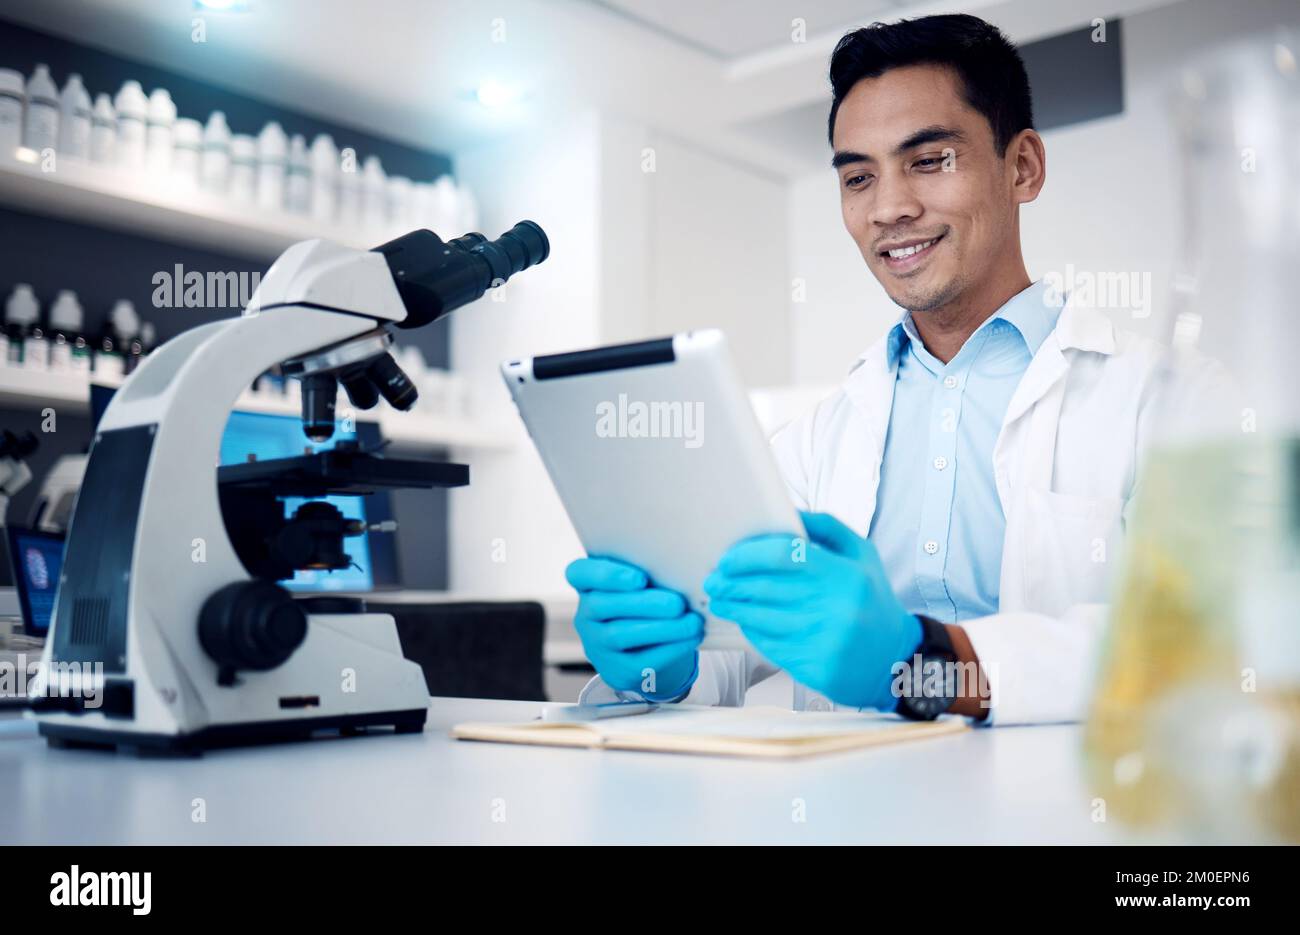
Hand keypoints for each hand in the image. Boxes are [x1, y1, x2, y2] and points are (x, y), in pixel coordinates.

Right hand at [566, 557, 703, 700]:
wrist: (645, 648)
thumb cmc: (645, 604)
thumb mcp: (640, 586)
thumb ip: (649, 573)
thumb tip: (681, 574)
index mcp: (588, 585)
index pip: (578, 573)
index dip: (606, 575)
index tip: (639, 578)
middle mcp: (586, 615)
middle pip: (602, 606)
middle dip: (643, 604)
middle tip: (677, 603)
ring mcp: (597, 644)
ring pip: (621, 635)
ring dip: (661, 628)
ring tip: (691, 622)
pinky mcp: (617, 669)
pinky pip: (640, 659)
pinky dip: (670, 648)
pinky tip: (690, 638)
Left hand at [703, 511, 920, 709]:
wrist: (894, 658)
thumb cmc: (871, 598)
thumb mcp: (860, 554)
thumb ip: (825, 527)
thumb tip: (785, 511)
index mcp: (845, 575)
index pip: (784, 555)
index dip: (748, 555)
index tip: (727, 558)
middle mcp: (835, 608)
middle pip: (765, 588)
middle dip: (730, 583)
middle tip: (713, 580)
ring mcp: (824, 640)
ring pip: (761, 619)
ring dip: (733, 608)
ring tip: (719, 601)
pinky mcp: (814, 667)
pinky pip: (769, 645)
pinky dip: (751, 631)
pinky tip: (743, 622)